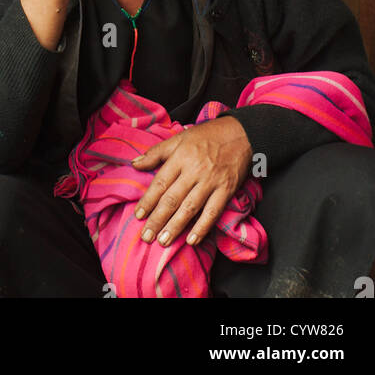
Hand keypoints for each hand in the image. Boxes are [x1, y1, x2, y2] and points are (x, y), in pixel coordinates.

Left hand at [130, 116, 252, 248]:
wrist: (240, 133)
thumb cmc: (207, 136)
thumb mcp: (179, 138)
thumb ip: (156, 152)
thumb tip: (134, 164)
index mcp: (180, 157)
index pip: (160, 182)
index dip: (148, 200)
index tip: (138, 215)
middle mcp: (194, 170)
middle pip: (172, 198)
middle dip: (158, 219)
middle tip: (146, 236)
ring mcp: (211, 182)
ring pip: (189, 208)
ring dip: (175, 226)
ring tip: (163, 241)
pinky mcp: (226, 190)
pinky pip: (212, 212)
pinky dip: (202, 227)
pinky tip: (192, 240)